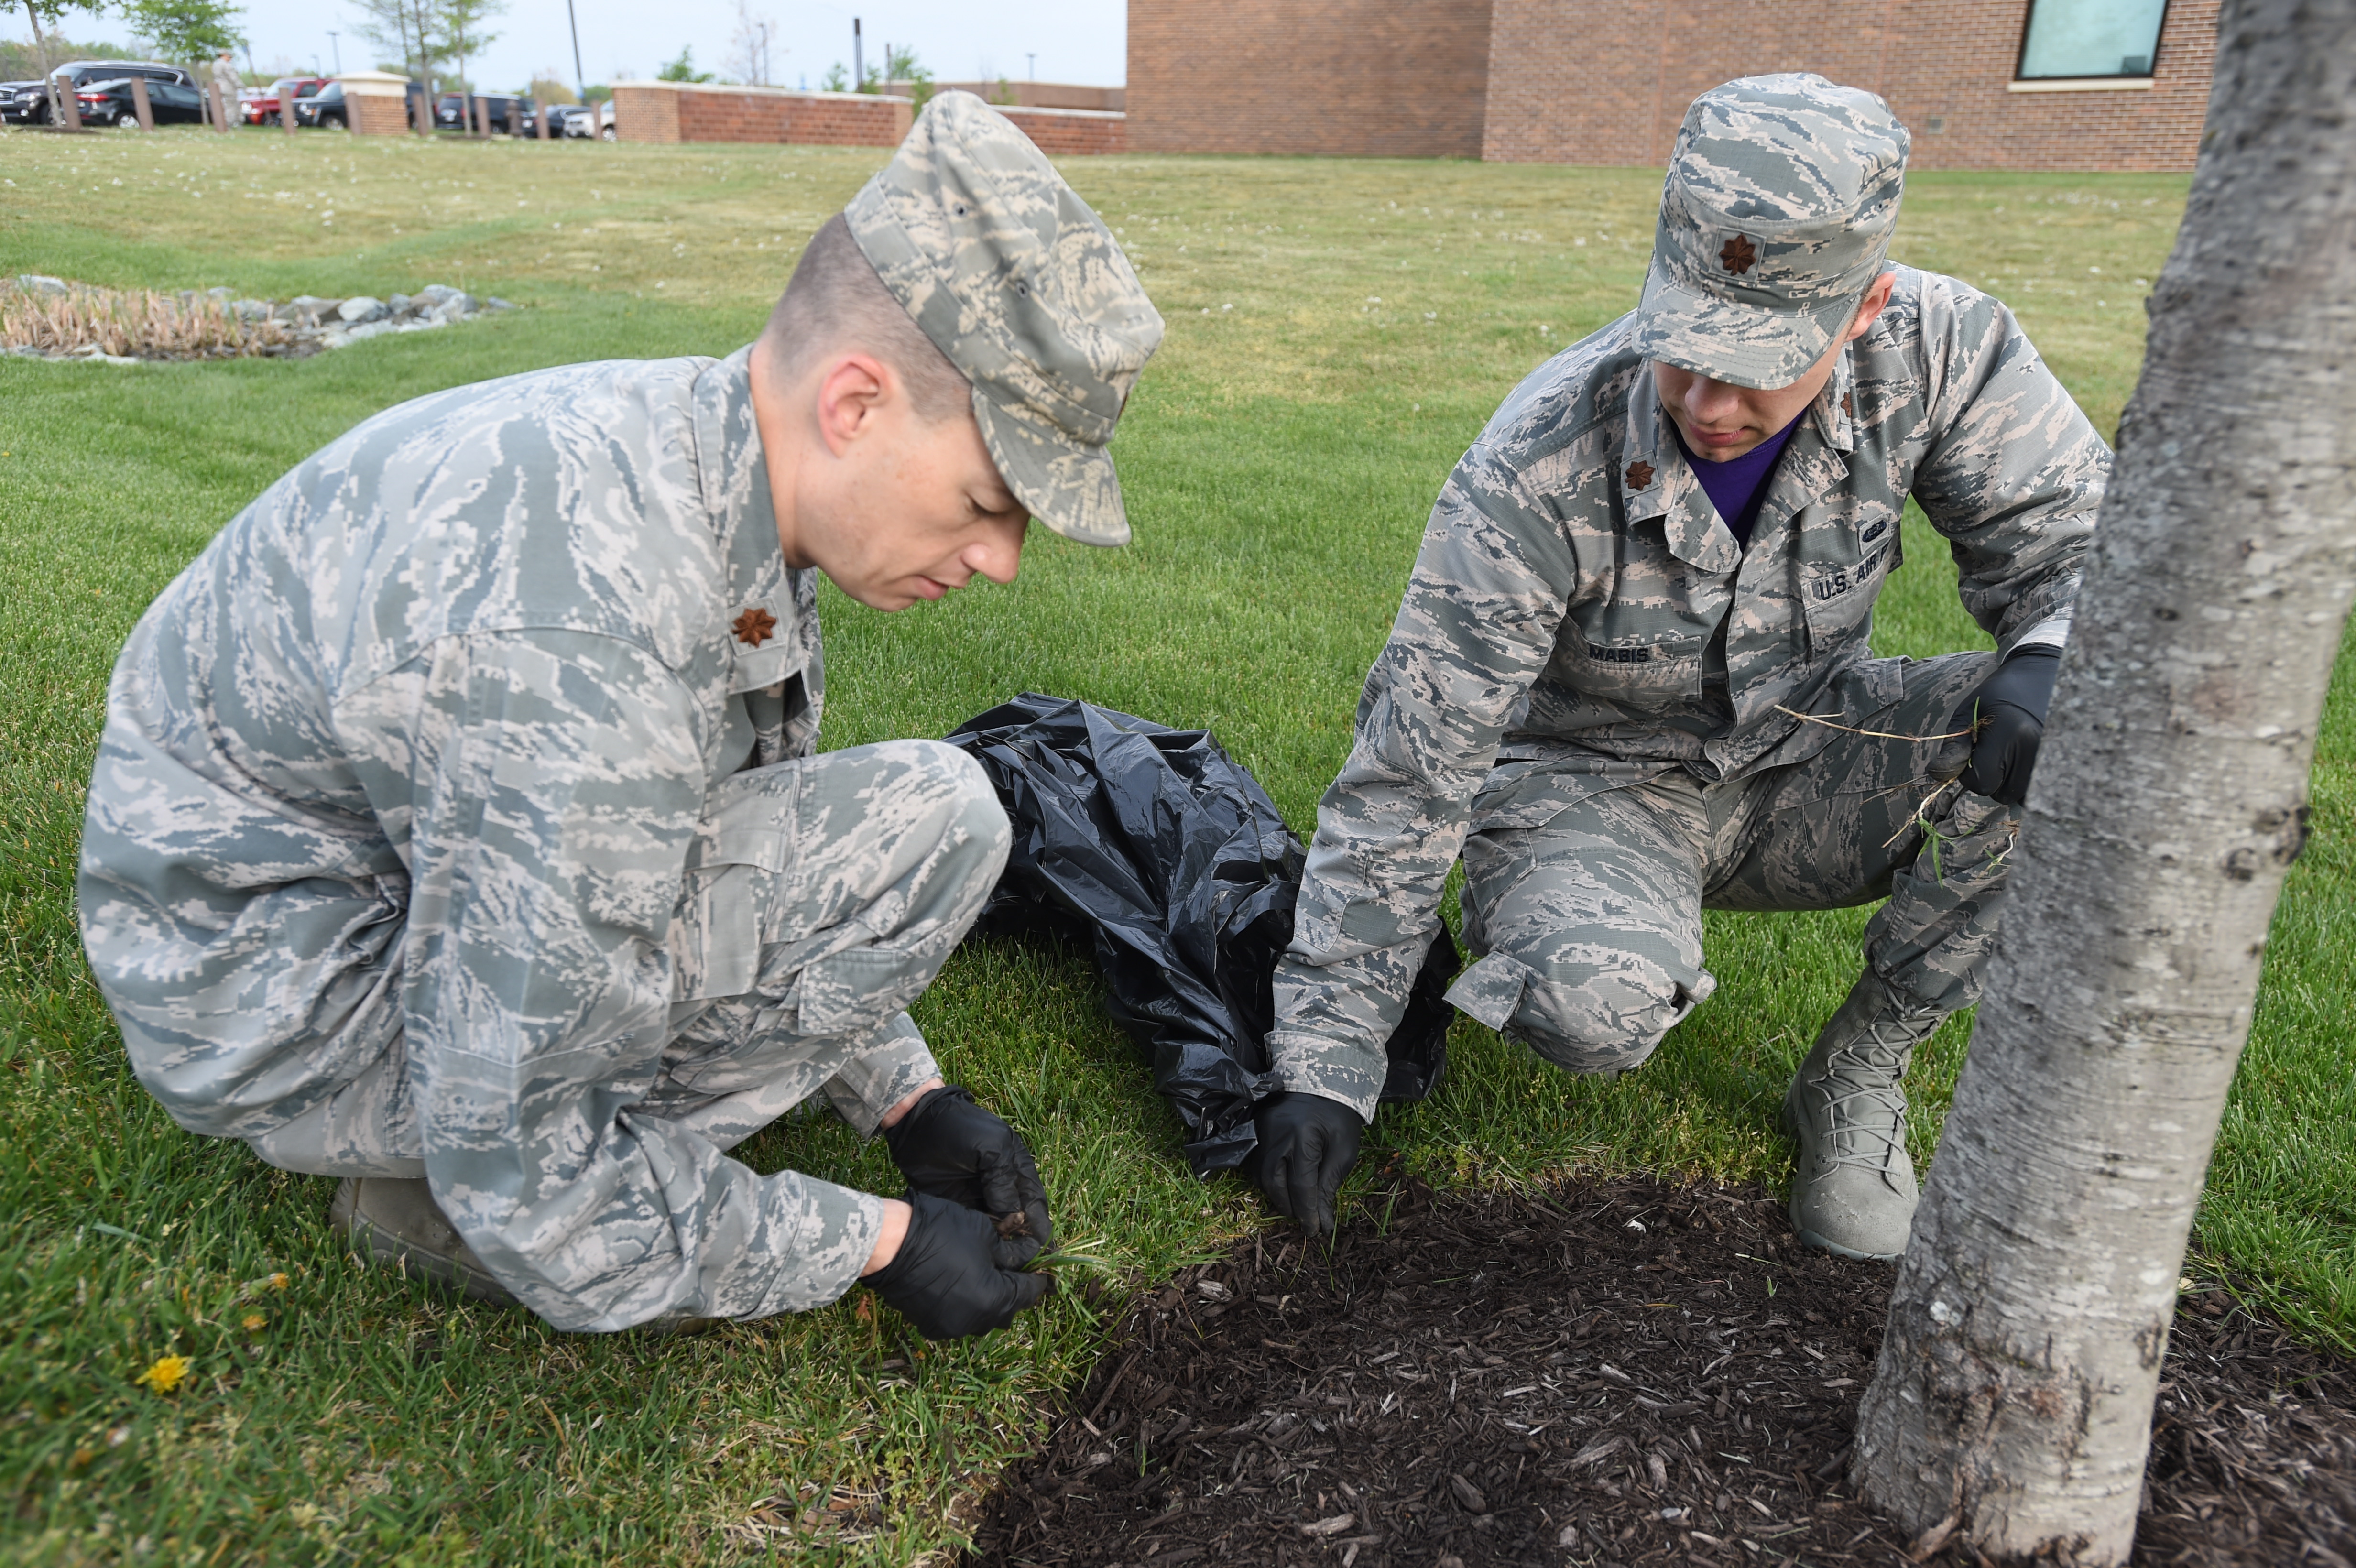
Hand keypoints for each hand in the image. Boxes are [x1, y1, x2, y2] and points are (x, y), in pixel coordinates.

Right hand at [862, 1191, 1050, 1339]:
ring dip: (992, 1300)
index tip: (1043, 1270)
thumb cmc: (941, 1231)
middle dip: (1015, 1291)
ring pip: (983, 1318)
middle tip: (1018, 1271)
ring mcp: (950, 1327)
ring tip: (991, 1277)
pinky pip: (960, 1318)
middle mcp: (975, 1321)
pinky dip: (968, 1304)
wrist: (889, 1243)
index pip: (1028, 1293)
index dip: (1038, 1279)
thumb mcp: (986, 1234)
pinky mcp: (930, 1325)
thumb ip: (1012, 1253)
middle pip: (1007, 1310)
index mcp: (994, 1299)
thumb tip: (1028, 1257)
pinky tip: (965, 1284)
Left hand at [883, 1086, 1053, 1267]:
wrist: (917, 1126)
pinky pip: (975, 1233)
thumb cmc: (960, 1129)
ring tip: (1008, 1276)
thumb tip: (1013, 1219)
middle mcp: (1003, 1191)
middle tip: (1029, 1275)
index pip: (1036, 1208)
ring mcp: (981, 1202)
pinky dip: (981, 1247)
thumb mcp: (990, 1147)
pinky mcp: (959, 1210)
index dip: (1042, 1231)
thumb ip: (1004, 1181)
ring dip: (1004, 1252)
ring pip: (999, 1234)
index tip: (1045, 1256)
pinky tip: (983, 1263)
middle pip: (1020, 1226)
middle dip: (1026, 1248)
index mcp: (1018, 1173)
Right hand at [1248, 1092, 1362, 1237]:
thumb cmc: (1340, 1118)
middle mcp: (1275, 1134)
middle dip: (1289, 1207)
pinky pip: (1255, 1163)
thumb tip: (1322, 1221)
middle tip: (1304, 1219)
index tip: (1316, 1231)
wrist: (1325, 1081)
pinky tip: (1282, 1185)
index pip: (1301, 1186)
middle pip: (1273, 1184)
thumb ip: (1329, 1186)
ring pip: (1260, 1176)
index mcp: (1302, 1137)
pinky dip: (1267, 1179)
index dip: (1308, 1213)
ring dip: (1277, 1195)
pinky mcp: (1255, 1128)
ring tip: (1295, 1204)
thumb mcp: (1344, 1151)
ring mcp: (1261, 1130)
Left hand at [1951, 646, 2061, 805]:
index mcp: (2010, 735)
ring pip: (2019, 795)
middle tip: (1991, 750)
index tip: (1971, 753)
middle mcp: (2036, 750)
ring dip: (2007, 782)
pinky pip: (2037, 791)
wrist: (2040, 674)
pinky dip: (2025, 782)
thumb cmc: (1998, 693)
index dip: (1968, 774)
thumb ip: (1952, 748)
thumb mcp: (1967, 713)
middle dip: (1989, 778)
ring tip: (2007, 753)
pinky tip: (2021, 760)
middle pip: (2000, 793)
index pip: (1981, 782)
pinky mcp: (2065, 760)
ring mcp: (2054, 757)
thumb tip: (1936, 774)